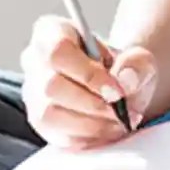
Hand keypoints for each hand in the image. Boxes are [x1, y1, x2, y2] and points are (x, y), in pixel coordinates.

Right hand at [20, 15, 156, 149]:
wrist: (117, 89)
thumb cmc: (120, 68)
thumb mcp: (138, 58)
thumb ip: (135, 64)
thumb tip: (124, 81)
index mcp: (51, 32)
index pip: (58, 52)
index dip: (87, 75)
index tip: (116, 92)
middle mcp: (33, 59)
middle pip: (50, 85)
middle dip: (92, 104)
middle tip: (121, 111)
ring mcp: (32, 92)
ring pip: (49, 113)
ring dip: (90, 124)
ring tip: (118, 121)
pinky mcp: (39, 121)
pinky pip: (56, 134)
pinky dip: (87, 137)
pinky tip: (106, 129)